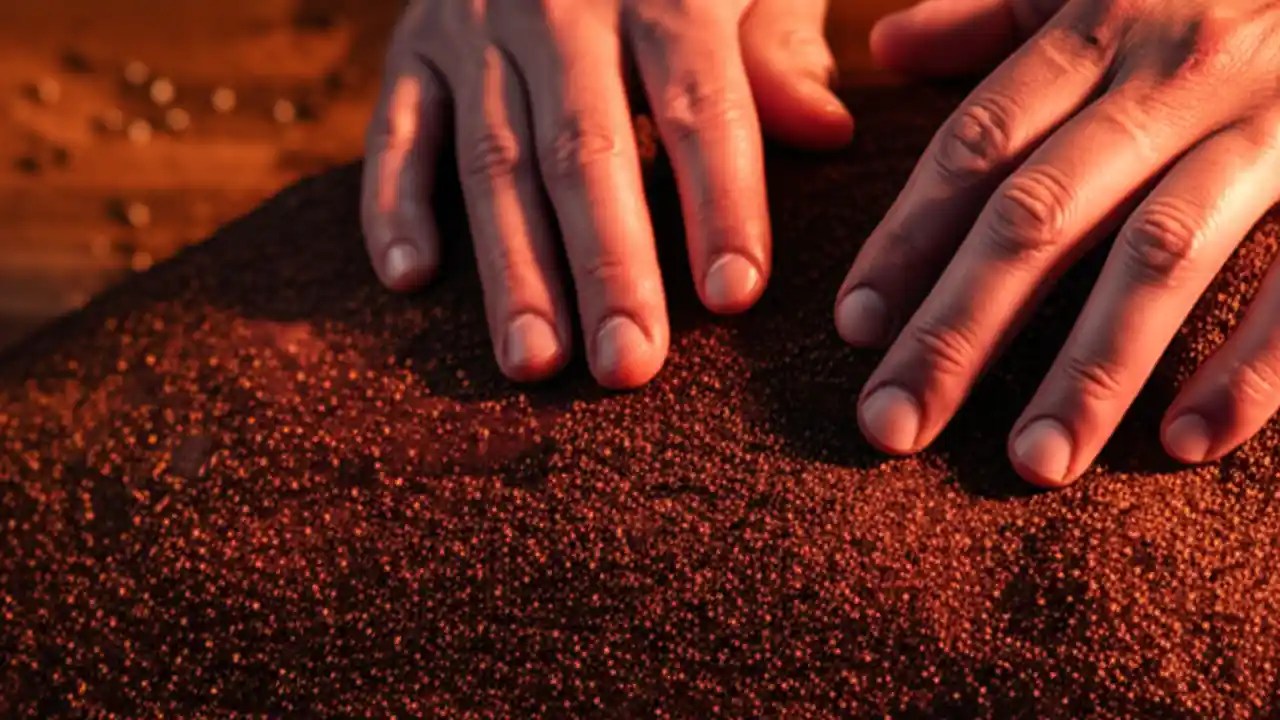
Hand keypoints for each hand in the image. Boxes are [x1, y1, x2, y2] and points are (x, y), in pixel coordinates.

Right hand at [363, 0, 852, 388]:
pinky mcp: (414, 46)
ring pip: (493, 158)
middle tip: (628, 367)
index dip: (719, 200)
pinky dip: (394, 203)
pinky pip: (394, 130)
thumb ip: (782, 42)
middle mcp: (561, 3)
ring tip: (533, 362)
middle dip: (608, 264)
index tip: (734, 297)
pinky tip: (408, 282)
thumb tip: (827, 132)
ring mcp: (476, 25)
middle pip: (587, 149)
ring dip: (512, 265)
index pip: (699, 105)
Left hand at [837, 0, 1279, 485]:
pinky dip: (1252, 365)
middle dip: (958, 329)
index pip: (975, 148)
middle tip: (892, 428)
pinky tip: (1187, 441)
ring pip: (1157, 256)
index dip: (907, 239)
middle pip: (1038, 216)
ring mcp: (1271, 126)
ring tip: (1033, 464)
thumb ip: (992, 15)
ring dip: (1090, 369)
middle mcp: (1175, 76)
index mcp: (1102, 27)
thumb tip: (885, 47)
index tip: (854, 330)